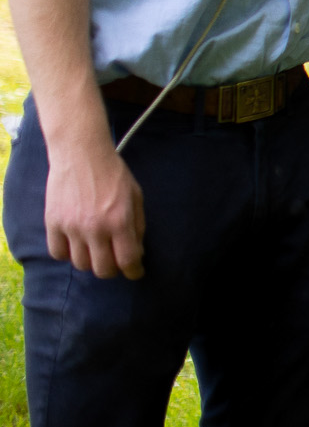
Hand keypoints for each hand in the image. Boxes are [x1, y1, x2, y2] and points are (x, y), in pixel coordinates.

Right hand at [44, 136, 145, 278]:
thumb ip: (138, 226)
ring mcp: (71, 227)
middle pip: (102, 269)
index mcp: (120, 221)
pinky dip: (68, 254)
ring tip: (97, 249)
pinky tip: (77, 244)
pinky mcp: (52, 224)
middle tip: (116, 261)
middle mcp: (95, 228)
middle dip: (113, 269)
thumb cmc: (113, 174)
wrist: (81, 154)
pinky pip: (58, 254)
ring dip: (91, 261)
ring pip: (80, 264)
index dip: (134, 271)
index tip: (135, 272)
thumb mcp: (136, 196)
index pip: (128, 260)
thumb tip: (137, 252)